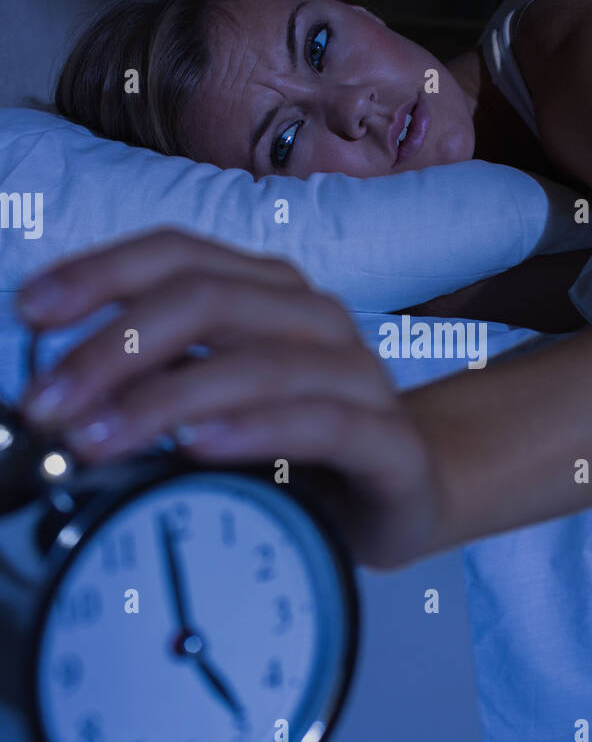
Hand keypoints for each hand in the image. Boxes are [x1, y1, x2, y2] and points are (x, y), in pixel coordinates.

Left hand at [16, 228, 444, 569]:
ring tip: (96, 439)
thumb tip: (55, 384)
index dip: (98, 273)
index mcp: (267, 291)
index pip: (178, 252)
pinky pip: (322, 423)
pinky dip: (254, 429)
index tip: (30, 312)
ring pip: (256, 361)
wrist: (404, 489)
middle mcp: (314, 317)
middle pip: (207, 298)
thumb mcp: (213, 399)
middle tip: (48, 406)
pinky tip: (196, 448)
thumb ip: (152, 379)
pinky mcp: (390, 442)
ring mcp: (359, 375)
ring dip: (163, 399)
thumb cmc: (295, 445)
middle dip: (113, 349)